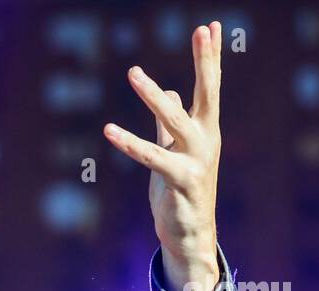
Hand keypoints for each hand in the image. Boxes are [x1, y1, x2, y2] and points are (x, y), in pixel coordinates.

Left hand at [104, 21, 222, 290]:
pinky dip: (130, 143)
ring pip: (174, 121)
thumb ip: (168, 121)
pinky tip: (109, 129)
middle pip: (207, 93)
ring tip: (133, 72)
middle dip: (205, 62)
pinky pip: (152, 157)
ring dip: (152, 96)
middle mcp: (206, 141)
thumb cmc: (180, 191)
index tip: (208, 27)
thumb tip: (169, 91)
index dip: (209, 58)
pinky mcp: (180, 181)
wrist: (189, 234)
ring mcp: (196, 161)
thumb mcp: (174, 149)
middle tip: (201, 31)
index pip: (209, 87)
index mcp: (205, 131)